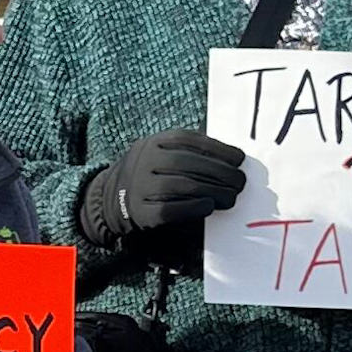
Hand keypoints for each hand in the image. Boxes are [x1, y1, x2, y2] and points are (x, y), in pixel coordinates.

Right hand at [79, 132, 248, 272]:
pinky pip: (170, 209)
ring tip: (231, 197)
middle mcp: (144, 161)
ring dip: (213, 192)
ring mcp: (140, 186)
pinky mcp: (141, 211)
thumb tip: (232, 161)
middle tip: (240, 182)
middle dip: (220, 173)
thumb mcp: (162, 153)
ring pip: (182, 186)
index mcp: (153, 142)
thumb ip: (190, 153)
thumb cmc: (151, 174)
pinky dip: (193, 208)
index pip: (189, 141)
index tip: (239, 159)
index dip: (218, 149)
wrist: (111, 199)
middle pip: (188, 164)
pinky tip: (209, 206)